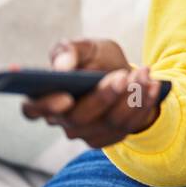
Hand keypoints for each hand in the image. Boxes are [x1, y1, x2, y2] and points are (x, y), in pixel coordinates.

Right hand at [20, 37, 164, 148]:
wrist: (126, 75)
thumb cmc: (98, 61)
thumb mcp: (87, 47)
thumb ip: (70, 50)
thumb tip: (61, 67)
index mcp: (45, 96)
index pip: (32, 109)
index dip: (46, 106)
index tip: (66, 97)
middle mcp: (62, 120)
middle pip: (78, 118)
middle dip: (103, 96)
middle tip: (122, 77)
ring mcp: (86, 134)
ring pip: (107, 123)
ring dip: (129, 98)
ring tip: (144, 74)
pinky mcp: (109, 139)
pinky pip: (127, 127)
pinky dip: (142, 105)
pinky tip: (152, 86)